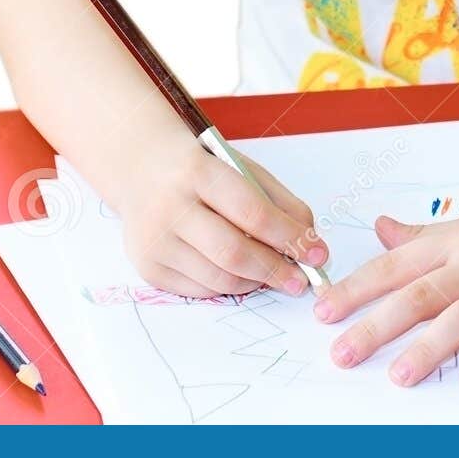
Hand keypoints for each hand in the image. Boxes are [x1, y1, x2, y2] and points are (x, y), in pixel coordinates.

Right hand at [112, 126, 329, 299]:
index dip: (288, 237)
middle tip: (301, 281)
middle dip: (275, 271)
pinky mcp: (148, 268)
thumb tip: (309, 242)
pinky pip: (199, 290)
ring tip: (274, 276)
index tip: (317, 253)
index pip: (251, 212)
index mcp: (198, 172)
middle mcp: (170, 208)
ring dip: (255, 282)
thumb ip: (278, 201)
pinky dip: (228, 286)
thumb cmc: (202, 168)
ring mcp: (154, 241)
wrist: (141, 167)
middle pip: (233, 252)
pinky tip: (242, 275)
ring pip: (217, 279)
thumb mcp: (241, 168)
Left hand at [312, 174, 458, 389]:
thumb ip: (425, 234)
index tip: (322, 312)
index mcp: (458, 240)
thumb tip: (379, 228)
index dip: (357, 289)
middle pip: (421, 295)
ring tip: (399, 376)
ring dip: (431, 347)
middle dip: (378, 325)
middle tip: (342, 354)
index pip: (397, 266)